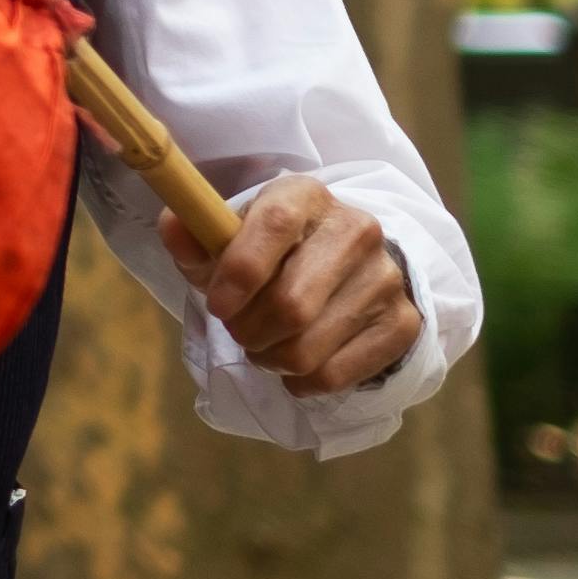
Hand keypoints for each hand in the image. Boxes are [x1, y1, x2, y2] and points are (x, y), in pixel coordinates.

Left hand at [181, 174, 421, 399]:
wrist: (347, 267)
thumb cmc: (273, 252)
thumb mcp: (232, 236)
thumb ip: (195, 235)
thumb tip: (174, 227)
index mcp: (306, 197)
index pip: (276, 224)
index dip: (240, 271)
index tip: (217, 305)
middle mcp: (357, 230)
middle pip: (292, 304)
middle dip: (248, 331)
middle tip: (239, 330)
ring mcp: (386, 278)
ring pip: (307, 349)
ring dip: (270, 359)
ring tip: (265, 345)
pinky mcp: (403, 323)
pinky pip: (336, 375)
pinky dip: (301, 382)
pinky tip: (297, 363)